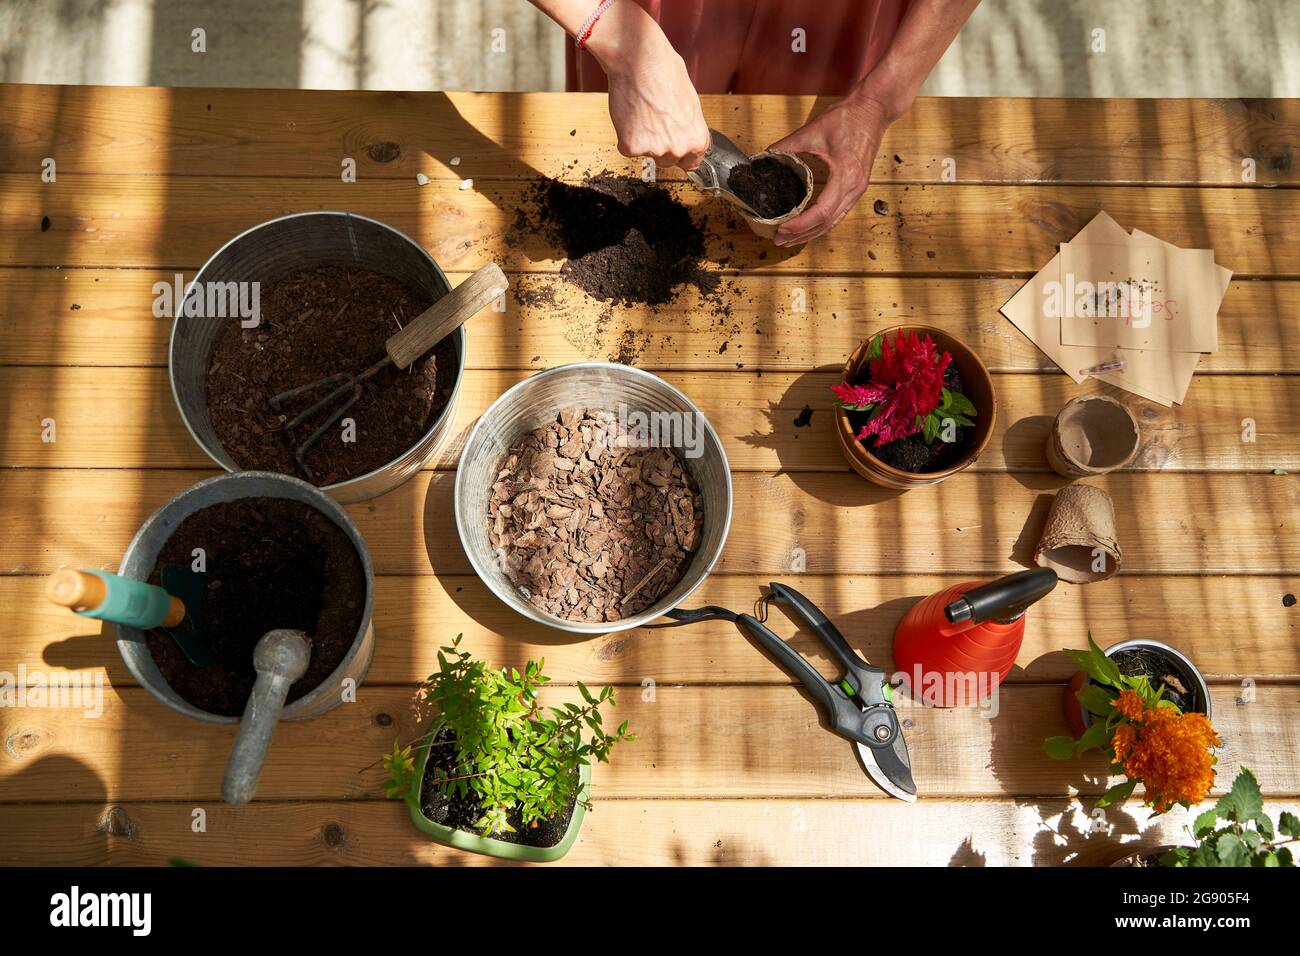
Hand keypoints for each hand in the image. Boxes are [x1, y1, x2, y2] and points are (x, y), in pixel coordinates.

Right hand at [604, 43, 709, 171]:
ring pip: (646, 154)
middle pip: (667, 161)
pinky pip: (626, 148)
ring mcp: (654, 150)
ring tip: (641, 112)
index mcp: (697, 139)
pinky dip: (624, 135)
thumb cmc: (665, 71)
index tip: (673, 145)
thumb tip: (684, 134)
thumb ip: (689, 126)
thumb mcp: (690, 102)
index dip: (681, 154)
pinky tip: (630, 114)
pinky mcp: (631, 147)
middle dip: (660, 146)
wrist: (639, 59)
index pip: (691, 162)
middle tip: (653, 120)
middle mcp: (678, 149)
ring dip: (642, 140)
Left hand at [769, 95, 892, 245]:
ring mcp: (858, 189)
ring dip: (811, 233)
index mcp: (846, 174)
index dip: (801, 224)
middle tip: (778, 240)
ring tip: (789, 239)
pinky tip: (808, 227)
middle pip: (827, 223)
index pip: (822, 212)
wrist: (873, 109)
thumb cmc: (848, 117)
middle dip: (802, 235)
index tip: (782, 228)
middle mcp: (855, 187)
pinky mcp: (857, 187)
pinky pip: (839, 213)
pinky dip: (822, 223)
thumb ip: (787, 145)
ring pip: (834, 221)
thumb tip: (766, 157)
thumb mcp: (813, 130)